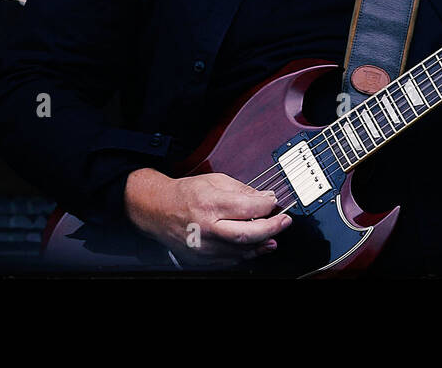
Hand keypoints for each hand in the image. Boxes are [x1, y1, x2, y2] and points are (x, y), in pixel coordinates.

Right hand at [124, 168, 291, 266]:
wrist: (157, 210)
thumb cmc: (185, 194)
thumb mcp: (215, 181)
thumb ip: (242, 190)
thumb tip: (266, 198)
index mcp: (209, 204)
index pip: (247, 207)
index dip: (267, 205)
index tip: (275, 201)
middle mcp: (206, 228)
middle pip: (246, 234)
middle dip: (271, 228)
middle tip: (284, 221)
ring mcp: (203, 247)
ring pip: (240, 251)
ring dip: (262, 244)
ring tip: (274, 237)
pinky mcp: (202, 260)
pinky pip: (230, 261)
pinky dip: (246, 254)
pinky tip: (256, 246)